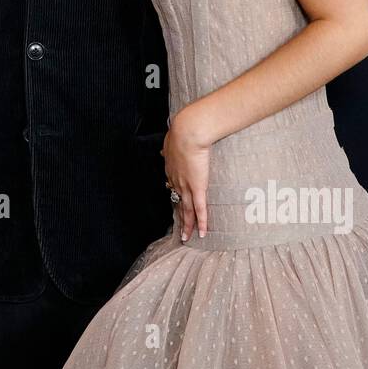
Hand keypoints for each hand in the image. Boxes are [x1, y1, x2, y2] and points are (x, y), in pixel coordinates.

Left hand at [162, 103, 213, 240]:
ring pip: (186, 210)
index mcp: (171, 168)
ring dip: (187, 225)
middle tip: (180, 229)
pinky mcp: (197, 188)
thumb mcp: (172, 139)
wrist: (188, 133)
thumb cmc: (182, 131)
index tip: (175, 197)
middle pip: (177, 202)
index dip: (175, 192)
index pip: (173, 184)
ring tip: (187, 237)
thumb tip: (165, 148)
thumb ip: (170, 147)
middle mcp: (176, 180)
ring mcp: (186, 186)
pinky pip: (199, 210)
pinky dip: (201, 223)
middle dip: (179, 217)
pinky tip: (202, 233)